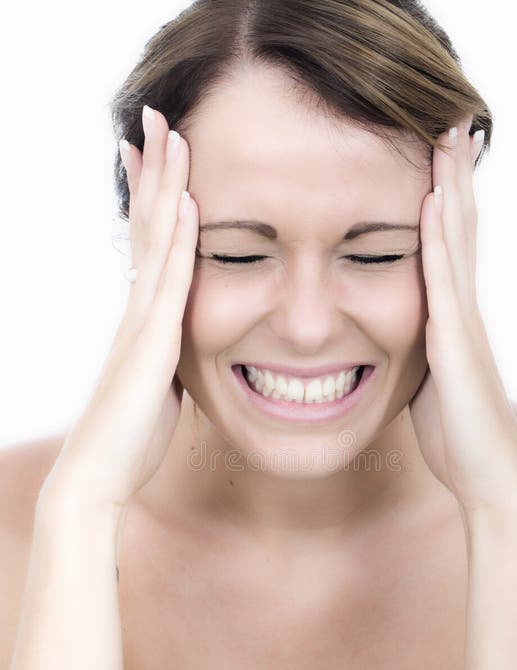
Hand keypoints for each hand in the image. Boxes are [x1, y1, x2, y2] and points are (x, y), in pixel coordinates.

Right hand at [41, 106, 198, 518]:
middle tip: (158, 116)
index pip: (150, 245)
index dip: (152, 197)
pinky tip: (189, 201)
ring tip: (169, 131)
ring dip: (165, 184)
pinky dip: (181, 241)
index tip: (156, 154)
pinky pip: (171, 284)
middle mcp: (137, 310)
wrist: (99, 477)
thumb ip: (173, 363)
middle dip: (154, 170)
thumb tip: (186, 355)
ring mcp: (140, 324)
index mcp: (142, 320)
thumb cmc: (129, 440)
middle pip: (149, 226)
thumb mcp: (161, 391)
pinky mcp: (150, 347)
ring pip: (156, 241)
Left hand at [409, 116, 516, 519]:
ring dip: (450, 187)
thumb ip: (416, 354)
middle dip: (454, 176)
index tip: (437, 156)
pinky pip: (442, 282)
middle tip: (452, 122)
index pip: (448, 246)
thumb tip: (392, 344)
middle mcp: (462, 310)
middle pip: (458, 228)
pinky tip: (428, 201)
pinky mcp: (455, 344)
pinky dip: (435, 239)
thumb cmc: (456, 437)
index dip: (446, 199)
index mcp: (451, 319)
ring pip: (455, 241)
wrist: (487, 476)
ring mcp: (462, 323)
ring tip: (448, 136)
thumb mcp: (428, 385)